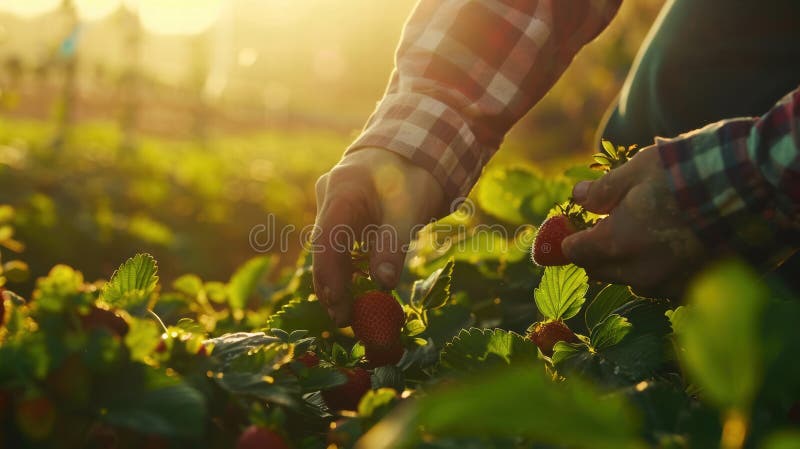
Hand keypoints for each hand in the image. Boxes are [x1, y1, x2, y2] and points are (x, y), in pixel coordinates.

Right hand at [313, 148, 444, 325]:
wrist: (414, 149)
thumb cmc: (413, 175)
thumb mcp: (409, 209)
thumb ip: (394, 244)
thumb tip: (384, 283)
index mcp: (342, 191)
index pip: (326, 241)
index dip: (330, 278)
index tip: (341, 309)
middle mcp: (329, 198)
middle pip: (324, 249)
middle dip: (332, 287)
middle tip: (345, 321)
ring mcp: (332, 206)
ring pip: (330, 250)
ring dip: (340, 281)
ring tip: (352, 314)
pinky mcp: (342, 217)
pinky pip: (339, 246)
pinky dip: (348, 269)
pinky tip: (358, 292)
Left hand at [562, 147, 706, 297]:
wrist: (753, 188)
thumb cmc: (689, 173)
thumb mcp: (639, 170)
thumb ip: (604, 190)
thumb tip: (578, 196)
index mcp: (615, 243)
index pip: (575, 252)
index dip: (571, 238)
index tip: (575, 226)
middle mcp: (638, 272)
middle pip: (600, 270)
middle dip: (597, 251)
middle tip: (609, 226)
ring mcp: (668, 285)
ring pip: (632, 280)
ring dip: (630, 262)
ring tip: (646, 234)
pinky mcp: (696, 289)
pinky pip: (664, 286)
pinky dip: (661, 270)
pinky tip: (674, 247)